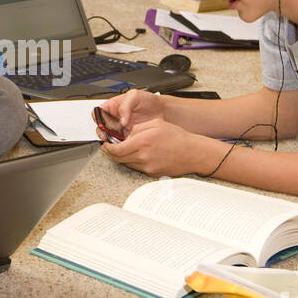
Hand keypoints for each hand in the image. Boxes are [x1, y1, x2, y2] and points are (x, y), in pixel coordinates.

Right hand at [96, 90, 165, 140]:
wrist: (162, 111)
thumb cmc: (149, 101)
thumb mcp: (135, 96)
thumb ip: (125, 106)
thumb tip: (120, 120)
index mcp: (113, 106)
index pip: (98, 112)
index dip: (98, 119)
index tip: (102, 124)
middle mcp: (115, 118)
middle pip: (101, 127)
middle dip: (103, 132)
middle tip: (109, 135)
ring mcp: (120, 128)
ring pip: (109, 136)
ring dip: (111, 139)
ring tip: (118, 140)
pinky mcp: (127, 136)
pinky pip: (119, 142)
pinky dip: (120, 144)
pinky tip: (125, 143)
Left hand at [99, 117, 218, 176]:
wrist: (192, 152)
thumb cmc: (177, 137)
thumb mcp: (155, 124)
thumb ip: (136, 128)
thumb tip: (125, 135)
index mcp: (142, 142)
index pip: (116, 149)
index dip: (107, 147)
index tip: (105, 143)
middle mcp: (143, 156)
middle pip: (118, 158)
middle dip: (111, 152)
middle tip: (109, 146)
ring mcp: (147, 167)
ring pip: (126, 163)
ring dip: (122, 156)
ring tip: (125, 148)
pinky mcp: (151, 173)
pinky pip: (136, 167)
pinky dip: (133, 160)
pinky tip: (138, 153)